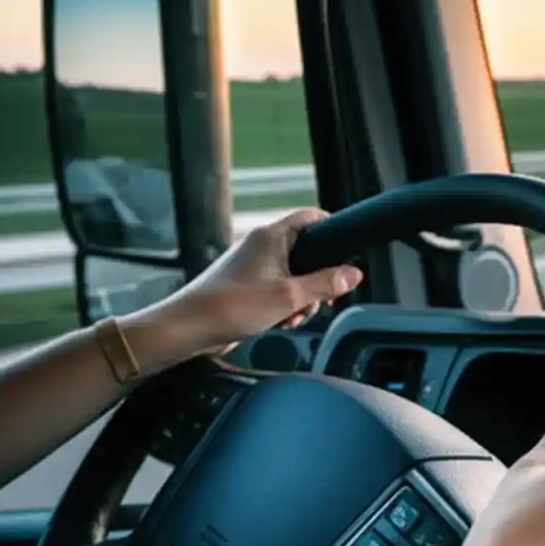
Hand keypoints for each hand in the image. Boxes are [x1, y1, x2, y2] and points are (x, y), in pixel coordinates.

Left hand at [121, 208, 362, 370]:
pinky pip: (279, 288)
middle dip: (321, 278)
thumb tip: (355, 274)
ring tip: (296, 316)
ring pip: (295, 275)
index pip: (311, 217)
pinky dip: (287, 304)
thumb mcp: (289, 297)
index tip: (348, 251)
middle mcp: (263, 245)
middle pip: (308, 252)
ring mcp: (254, 265)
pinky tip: (283, 322)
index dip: (333, 229)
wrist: (190, 327)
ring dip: (304, 297)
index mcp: (272, 237)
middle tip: (324, 299)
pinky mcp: (248, 285)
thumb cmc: (235, 306)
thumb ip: (326, 284)